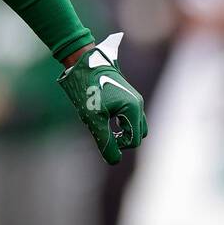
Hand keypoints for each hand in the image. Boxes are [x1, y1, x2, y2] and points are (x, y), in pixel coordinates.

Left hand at [57, 32, 147, 163]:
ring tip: (104, 126)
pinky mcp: (127, 95)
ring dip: (123, 131)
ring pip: (135, 124)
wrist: (84, 64)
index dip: (120, 146)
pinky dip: (121, 122)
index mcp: (133, 109)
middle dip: (124, 139)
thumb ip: (105, 141)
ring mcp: (134, 98)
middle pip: (139, 133)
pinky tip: (105, 118)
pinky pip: (130, 115)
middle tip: (105, 134)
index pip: (135, 140)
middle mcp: (138, 103)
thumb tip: (114, 161)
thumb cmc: (88, 90)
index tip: (104, 138)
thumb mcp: (93, 119)